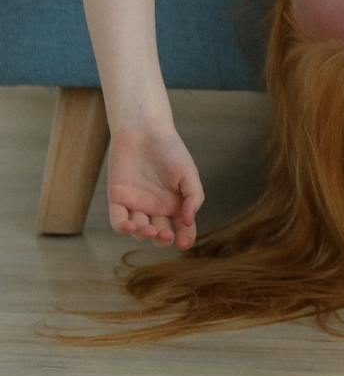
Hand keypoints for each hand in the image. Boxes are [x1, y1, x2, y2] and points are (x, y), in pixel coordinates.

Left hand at [106, 122, 203, 247]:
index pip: (182, 228)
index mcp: (175, 204)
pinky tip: (131, 225)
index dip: (185, 238)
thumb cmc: (170, 150)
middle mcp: (156, 208)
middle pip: (160, 234)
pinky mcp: (118, 200)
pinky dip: (123, 227)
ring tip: (149, 228)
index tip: (185, 243)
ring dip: (144, 234)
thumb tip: (189, 221)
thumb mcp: (189, 173)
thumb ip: (194, 197)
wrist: (144, 132)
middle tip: (166, 236)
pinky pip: (118, 220)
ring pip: (139, 231)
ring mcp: (136, 205)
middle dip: (163, 239)